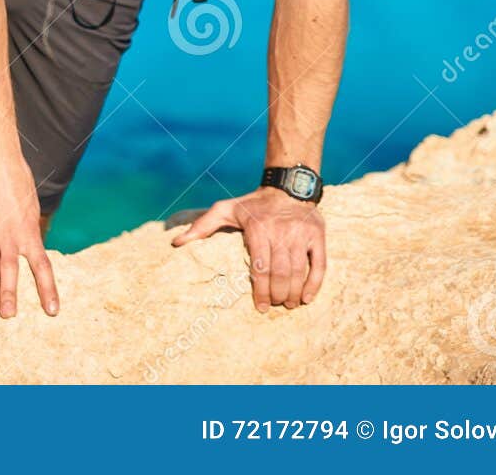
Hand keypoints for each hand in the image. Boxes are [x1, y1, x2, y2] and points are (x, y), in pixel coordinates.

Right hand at [0, 152, 58, 317]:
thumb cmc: (17, 181)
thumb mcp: (31, 208)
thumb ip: (28, 231)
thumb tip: (31, 248)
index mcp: (29, 233)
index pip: (42, 268)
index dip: (47, 291)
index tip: (52, 311)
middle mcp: (10, 238)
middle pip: (12, 273)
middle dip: (11, 296)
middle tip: (9, 316)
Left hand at [171, 187, 325, 310]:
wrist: (287, 188)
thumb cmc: (252, 204)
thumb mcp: (225, 209)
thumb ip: (202, 226)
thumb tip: (176, 243)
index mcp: (257, 227)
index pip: (260, 266)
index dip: (260, 290)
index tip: (260, 307)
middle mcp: (280, 231)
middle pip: (279, 272)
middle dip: (277, 294)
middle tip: (274, 306)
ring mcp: (300, 234)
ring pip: (298, 270)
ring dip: (293, 293)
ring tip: (288, 305)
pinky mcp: (317, 236)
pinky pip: (319, 264)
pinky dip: (314, 284)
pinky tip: (306, 298)